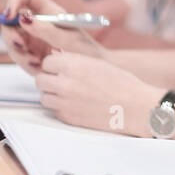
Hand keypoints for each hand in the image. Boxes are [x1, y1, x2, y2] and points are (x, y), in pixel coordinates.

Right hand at [0, 0, 105, 69]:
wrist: (92, 69)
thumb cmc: (86, 50)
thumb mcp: (67, 39)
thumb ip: (45, 29)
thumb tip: (23, 18)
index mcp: (49, 11)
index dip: (15, 0)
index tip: (9, 15)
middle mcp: (38, 21)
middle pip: (12, 19)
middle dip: (10, 33)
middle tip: (21, 47)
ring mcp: (33, 36)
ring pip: (11, 39)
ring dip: (18, 52)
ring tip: (36, 62)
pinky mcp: (31, 51)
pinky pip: (18, 55)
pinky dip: (23, 62)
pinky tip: (38, 66)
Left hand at [33, 51, 162, 136]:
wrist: (134, 107)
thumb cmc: (121, 83)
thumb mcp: (97, 63)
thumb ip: (75, 60)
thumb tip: (58, 56)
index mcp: (72, 65)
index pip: (47, 62)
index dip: (55, 64)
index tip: (61, 67)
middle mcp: (64, 83)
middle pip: (40, 80)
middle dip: (50, 79)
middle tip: (63, 80)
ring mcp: (64, 102)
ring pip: (44, 97)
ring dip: (53, 94)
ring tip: (70, 93)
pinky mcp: (68, 117)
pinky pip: (54, 110)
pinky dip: (62, 107)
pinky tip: (77, 104)